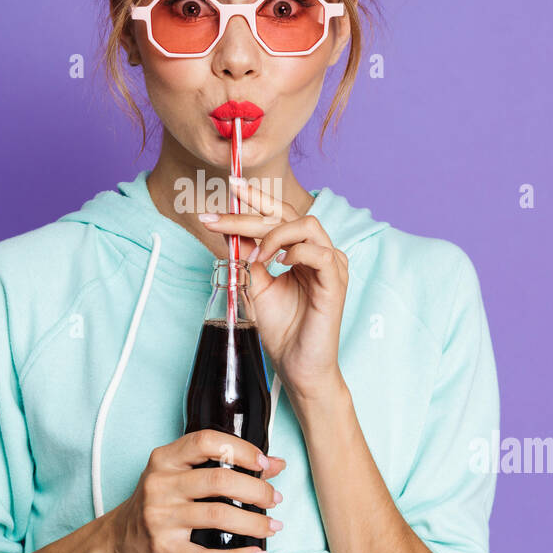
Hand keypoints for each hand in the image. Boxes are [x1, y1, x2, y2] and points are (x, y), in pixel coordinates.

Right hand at [109, 429, 286, 552]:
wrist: (119, 540)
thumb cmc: (159, 503)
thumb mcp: (179, 475)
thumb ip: (221, 465)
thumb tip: (275, 464)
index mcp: (165, 459)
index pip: (206, 442)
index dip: (241, 449)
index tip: (264, 463)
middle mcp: (160, 485)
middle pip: (219, 480)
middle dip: (256, 490)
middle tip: (274, 499)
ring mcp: (161, 517)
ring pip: (219, 516)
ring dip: (254, 523)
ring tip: (272, 526)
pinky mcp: (165, 548)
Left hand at [198, 176, 348, 401]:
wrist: (297, 366)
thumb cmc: (281, 329)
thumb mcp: (255, 286)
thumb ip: (247, 258)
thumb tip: (228, 232)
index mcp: (301, 250)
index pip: (280, 214)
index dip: (256, 198)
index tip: (230, 186)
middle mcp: (319, 251)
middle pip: (287, 214)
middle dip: (249, 212)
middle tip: (217, 219)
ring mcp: (331, 265)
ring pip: (306, 225)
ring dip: (273, 234)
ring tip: (256, 256)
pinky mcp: (336, 282)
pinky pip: (318, 252)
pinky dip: (294, 252)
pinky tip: (279, 264)